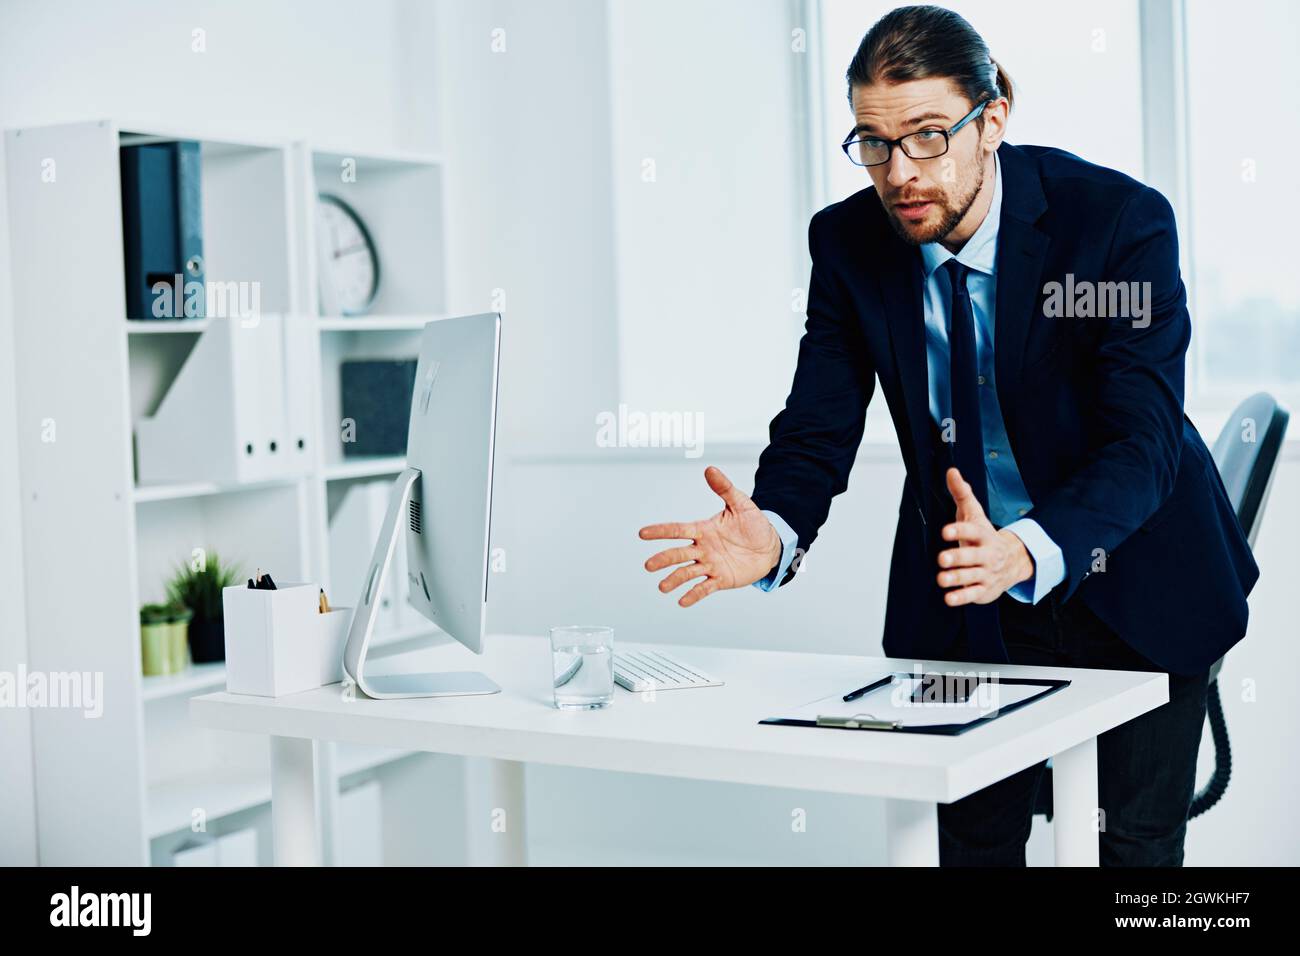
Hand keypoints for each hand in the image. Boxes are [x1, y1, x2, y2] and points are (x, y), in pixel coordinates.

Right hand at [639, 466, 781, 606]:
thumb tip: (710, 469)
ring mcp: (710, 565)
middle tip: (649, 565)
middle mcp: (702, 548)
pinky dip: (693, 595)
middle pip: (679, 554)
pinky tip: (682, 601)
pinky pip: (705, 588)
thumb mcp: (741, 503)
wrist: (769, 546)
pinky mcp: (721, 580)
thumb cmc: (753, 523)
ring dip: (675, 580)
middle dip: (664, 560)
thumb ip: (724, 488)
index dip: (661, 531)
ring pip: (688, 573)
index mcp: (703, 529)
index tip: (643, 533)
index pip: (678, 530)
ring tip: (663, 587)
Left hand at [937, 467, 1034, 605]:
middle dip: (958, 557)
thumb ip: (961, 493)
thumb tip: (951, 471)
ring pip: (972, 576)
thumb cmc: (983, 536)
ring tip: (941, 578)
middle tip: (942, 558)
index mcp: (984, 535)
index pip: (972, 531)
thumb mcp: (973, 514)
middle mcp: (987, 555)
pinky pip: (973, 594)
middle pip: (973, 556)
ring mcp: (987, 573)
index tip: (944, 531)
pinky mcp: (984, 590)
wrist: (1011, 562)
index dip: (959, 531)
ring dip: (956, 578)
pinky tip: (948, 598)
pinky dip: (961, 597)